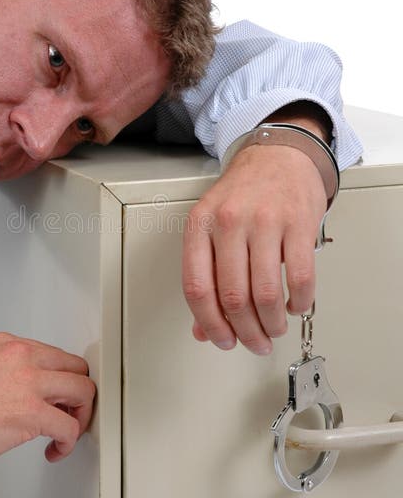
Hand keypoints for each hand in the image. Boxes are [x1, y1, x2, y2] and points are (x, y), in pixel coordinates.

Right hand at [0, 333, 95, 468]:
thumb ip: (2, 369)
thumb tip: (19, 387)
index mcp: (8, 345)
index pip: (54, 355)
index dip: (60, 380)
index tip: (57, 397)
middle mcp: (22, 356)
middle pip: (76, 368)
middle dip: (78, 395)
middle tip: (69, 414)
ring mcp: (29, 382)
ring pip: (83, 391)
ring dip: (80, 416)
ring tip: (67, 432)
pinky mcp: (31, 412)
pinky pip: (69, 427)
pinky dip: (68, 442)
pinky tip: (55, 449)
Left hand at [182, 144, 326, 354]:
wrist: (279, 154)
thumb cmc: (243, 193)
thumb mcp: (211, 226)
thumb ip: (205, 276)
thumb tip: (203, 328)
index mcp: (200, 224)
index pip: (197, 287)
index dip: (210, 323)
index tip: (222, 340)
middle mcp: (229, 221)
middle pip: (234, 296)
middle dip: (246, 331)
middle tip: (255, 342)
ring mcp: (265, 221)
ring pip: (266, 293)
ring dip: (272, 323)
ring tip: (274, 328)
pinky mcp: (299, 223)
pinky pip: (301, 278)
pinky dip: (299, 302)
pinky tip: (295, 306)